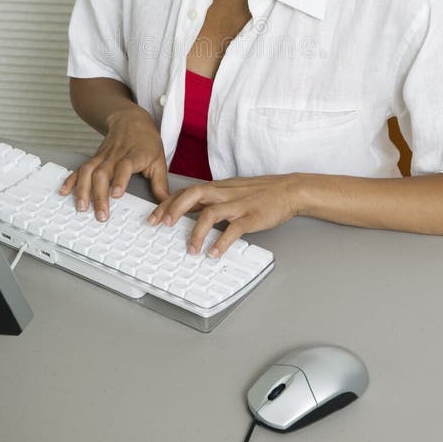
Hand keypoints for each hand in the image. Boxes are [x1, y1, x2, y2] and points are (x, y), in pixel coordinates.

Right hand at [59, 106, 168, 219]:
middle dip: (99, 195)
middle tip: (101, 214)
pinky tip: (64, 191)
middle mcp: (115, 155)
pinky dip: (71, 180)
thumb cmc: (146, 141)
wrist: (131, 119)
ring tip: (81, 207)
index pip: (125, 166)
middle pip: (103, 173)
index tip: (117, 194)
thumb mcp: (159, 159)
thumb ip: (160, 182)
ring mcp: (102, 156)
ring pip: (88, 171)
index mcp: (134, 155)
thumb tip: (165, 202)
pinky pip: (80, 168)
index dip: (120, 179)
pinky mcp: (94, 158)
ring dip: (83, 190)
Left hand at [147, 174, 299, 257]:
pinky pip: (234, 229)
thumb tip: (191, 212)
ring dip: (196, 232)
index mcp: (218, 188)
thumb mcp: (232, 191)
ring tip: (190, 250)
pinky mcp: (251, 217)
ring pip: (210, 213)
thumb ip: (213, 199)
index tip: (153, 217)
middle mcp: (224, 194)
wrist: (289, 190)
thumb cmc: (260, 192)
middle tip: (161, 226)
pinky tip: (214, 253)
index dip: (168, 203)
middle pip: (193, 195)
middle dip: (174, 210)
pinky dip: (222, 242)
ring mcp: (238, 205)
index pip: (187, 191)